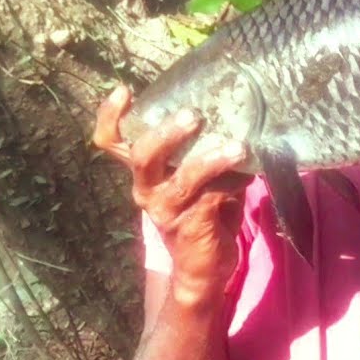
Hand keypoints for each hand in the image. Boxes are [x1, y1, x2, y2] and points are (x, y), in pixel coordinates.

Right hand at [92, 85, 253, 300]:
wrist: (203, 268)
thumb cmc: (203, 211)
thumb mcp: (199, 177)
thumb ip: (207, 149)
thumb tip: (239, 113)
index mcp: (145, 173)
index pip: (113, 144)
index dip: (110, 117)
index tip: (123, 91)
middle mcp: (147, 190)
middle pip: (142, 156)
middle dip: (167, 133)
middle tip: (193, 116)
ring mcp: (167, 210)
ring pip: (183, 179)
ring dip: (211, 160)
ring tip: (237, 147)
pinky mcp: (191, 227)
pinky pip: (211, 199)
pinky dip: (233, 183)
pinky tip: (250, 174)